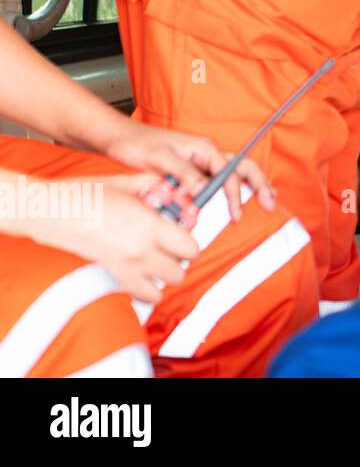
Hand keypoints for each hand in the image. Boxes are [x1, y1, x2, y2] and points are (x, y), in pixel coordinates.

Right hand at [29, 174, 200, 301]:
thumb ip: (156, 185)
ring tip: (159, 260)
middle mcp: (140, 250)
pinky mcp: (110, 273)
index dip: (191, 242)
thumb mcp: (128, 182)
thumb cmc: (85, 193)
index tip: (185, 234)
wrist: (52, 209)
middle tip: (173, 247)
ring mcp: (125, 265)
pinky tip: (145, 276)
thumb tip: (175, 188)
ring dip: (164, 276)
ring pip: (162, 287)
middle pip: (179, 272)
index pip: (190, 247)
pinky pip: (139, 293)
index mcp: (149, 225)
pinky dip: (147, 289)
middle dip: (180, 260)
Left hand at [99, 119, 274, 221]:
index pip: (229, 174)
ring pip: (236, 172)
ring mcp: (202, 160)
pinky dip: (234, 188)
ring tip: (266, 199)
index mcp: (204, 148)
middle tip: (271, 204)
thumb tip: (203, 190)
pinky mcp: (194, 168)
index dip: (234, 195)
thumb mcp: (158, 159)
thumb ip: (183, 173)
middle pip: (244, 167)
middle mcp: (208, 152)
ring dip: (253, 185)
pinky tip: (237, 199)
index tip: (236, 215)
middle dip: (260, 184)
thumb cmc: (137, 144)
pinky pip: (220, 178)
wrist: (120, 138)